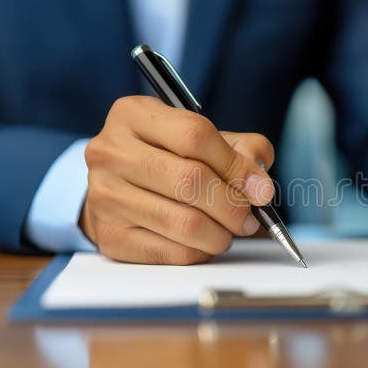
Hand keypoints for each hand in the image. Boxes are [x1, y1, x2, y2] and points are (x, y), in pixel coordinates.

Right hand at [80, 96, 274, 264]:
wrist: (115, 186)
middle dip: (234, 205)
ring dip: (221, 234)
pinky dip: (201, 251)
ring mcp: (105, 195)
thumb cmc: (164, 157)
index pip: (195, 136)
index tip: (262, 189)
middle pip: (191, 181)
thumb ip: (239, 148)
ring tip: (229, 231)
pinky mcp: (110, 236)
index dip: (236, 166)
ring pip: (185, 223)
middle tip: (250, 218)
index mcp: (134, 115)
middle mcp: (111, 152)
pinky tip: (203, 242)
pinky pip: (173, 252)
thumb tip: (259, 184)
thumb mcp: (198, 136)